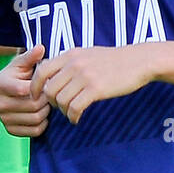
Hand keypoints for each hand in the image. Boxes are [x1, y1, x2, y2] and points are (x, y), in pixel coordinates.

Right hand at [0, 44, 48, 136]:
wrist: (9, 92)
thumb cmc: (19, 75)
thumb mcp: (23, 64)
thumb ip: (31, 56)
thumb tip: (41, 48)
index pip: (23, 89)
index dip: (40, 87)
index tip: (46, 83)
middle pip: (32, 105)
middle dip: (46, 99)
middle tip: (49, 94)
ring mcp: (3, 118)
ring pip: (35, 118)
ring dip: (46, 111)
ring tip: (46, 103)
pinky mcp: (10, 130)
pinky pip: (34, 131)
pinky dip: (43, 123)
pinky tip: (41, 114)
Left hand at [31, 45, 151, 123]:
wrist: (139, 61)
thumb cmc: (112, 60)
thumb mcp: (86, 54)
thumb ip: (67, 62)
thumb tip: (48, 74)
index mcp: (70, 55)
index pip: (41, 72)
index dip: (34, 87)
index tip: (37, 98)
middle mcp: (74, 64)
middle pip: (49, 89)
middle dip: (50, 103)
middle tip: (59, 107)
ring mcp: (85, 76)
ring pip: (60, 100)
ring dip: (62, 111)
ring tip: (70, 113)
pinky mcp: (96, 89)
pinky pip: (75, 107)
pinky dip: (72, 116)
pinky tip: (76, 118)